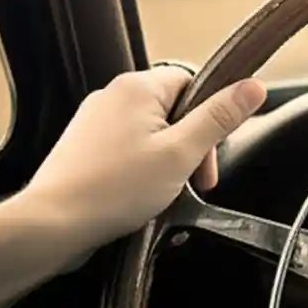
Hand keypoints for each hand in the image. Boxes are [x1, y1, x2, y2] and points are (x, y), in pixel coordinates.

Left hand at [24, 66, 266, 257]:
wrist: (54, 224)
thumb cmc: (113, 190)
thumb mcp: (182, 153)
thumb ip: (220, 118)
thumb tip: (253, 87)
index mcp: (138, 88)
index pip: (194, 83)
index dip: (211, 119)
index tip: (210, 154)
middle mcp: (113, 97)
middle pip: (175, 111)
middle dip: (191, 148)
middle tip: (192, 181)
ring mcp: (95, 122)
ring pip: (153, 134)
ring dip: (168, 163)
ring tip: (163, 193)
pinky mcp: (85, 147)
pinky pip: (129, 151)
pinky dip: (142, 172)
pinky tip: (141, 197)